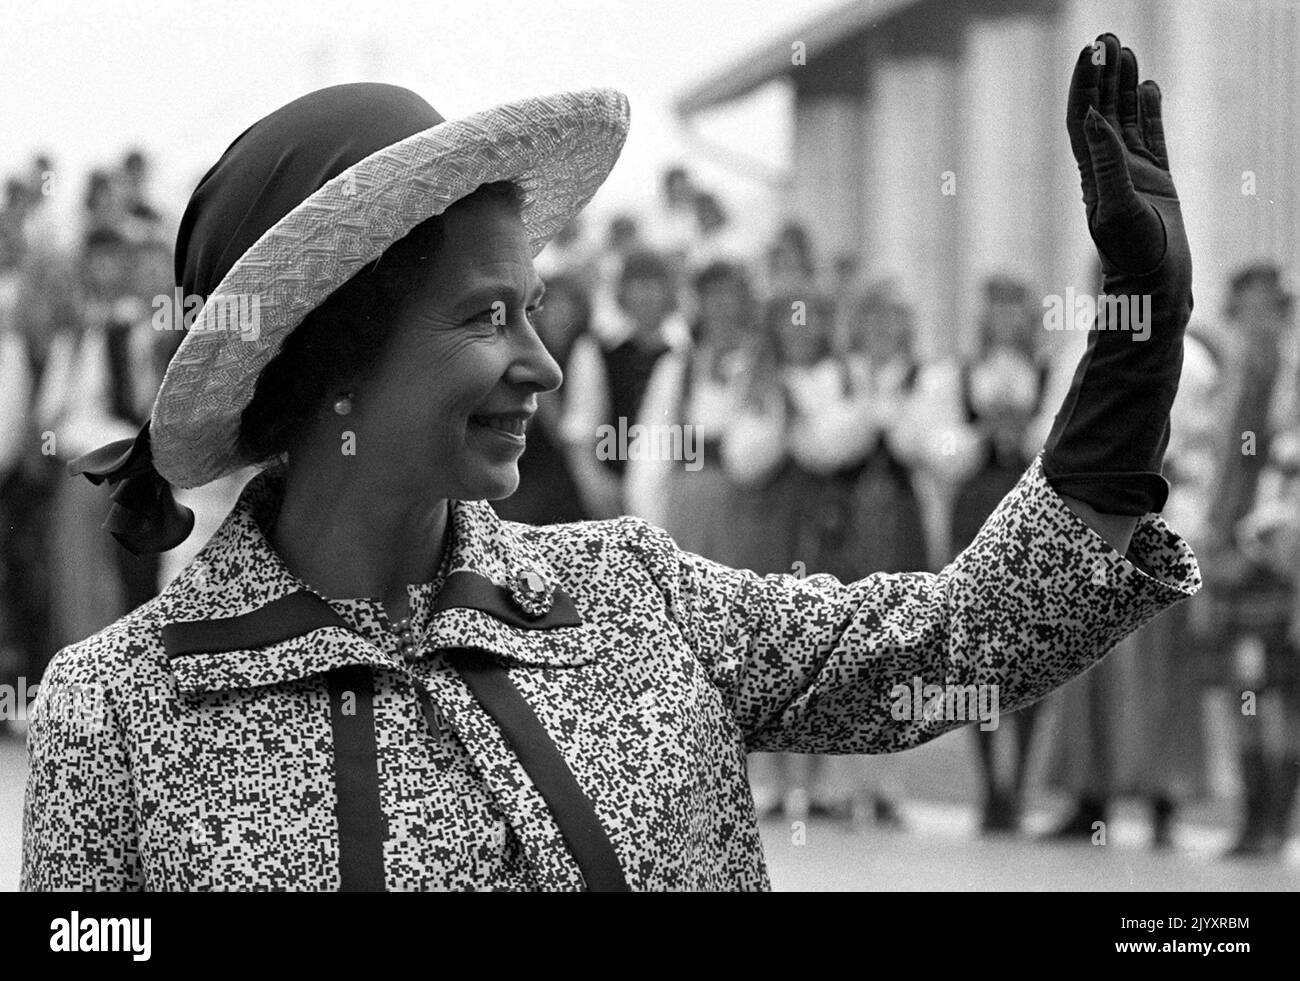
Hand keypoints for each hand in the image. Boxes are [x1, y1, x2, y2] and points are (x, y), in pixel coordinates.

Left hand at [1067, 33, 1181, 276]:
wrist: (1156, 286)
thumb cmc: (1133, 255)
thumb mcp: (1117, 207)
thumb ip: (1106, 163)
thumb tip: (1091, 118)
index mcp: (1092, 174)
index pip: (1082, 119)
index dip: (1084, 85)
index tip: (1089, 52)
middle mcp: (1109, 169)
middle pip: (1102, 111)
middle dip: (1103, 75)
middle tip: (1108, 37)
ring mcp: (1134, 173)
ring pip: (1127, 118)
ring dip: (1124, 86)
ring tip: (1126, 51)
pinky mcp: (1158, 180)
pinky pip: (1152, 136)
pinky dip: (1150, 111)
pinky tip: (1148, 86)